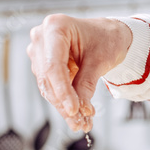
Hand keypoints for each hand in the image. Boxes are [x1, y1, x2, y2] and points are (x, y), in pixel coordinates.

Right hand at [27, 14, 131, 131]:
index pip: (54, 65)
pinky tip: (77, 115)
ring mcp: (40, 50)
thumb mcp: (100, 60)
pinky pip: (51, 86)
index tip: (73, 110)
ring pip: (48, 85)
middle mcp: (42, 37)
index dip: (62, 91)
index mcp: (55, 26)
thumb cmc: (107, 39)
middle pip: (48, 77)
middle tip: (80, 123)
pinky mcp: (43, 63)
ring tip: (81, 123)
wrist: (109, 34)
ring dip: (64, 106)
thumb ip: (86, 83)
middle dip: (64, 103)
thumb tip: (79, 110)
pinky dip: (65, 101)